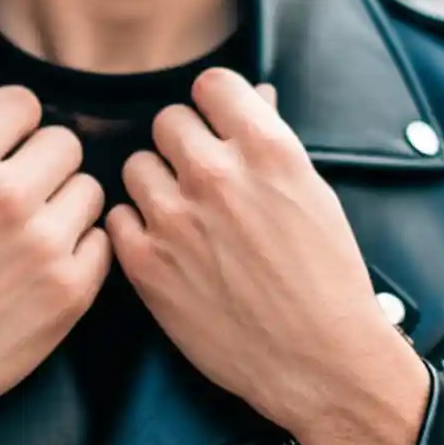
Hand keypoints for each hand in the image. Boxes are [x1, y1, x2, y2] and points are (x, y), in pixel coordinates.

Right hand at [0, 85, 110, 444]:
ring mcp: (43, 242)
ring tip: (33, 236)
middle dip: (46, 165)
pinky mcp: (71, 289)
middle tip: (22, 198)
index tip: (9, 148)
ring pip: (90, 190)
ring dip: (68, 207)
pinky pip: (101, 242)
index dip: (16, 125)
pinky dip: (80, 252)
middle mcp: (4, 193)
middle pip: (65, 142)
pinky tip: (46, 269)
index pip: (22, 103)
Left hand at [106, 68, 428, 444]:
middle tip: (197, 176)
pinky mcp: (146, 263)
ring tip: (182, 215)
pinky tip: (164, 245)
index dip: (212, 104)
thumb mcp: (314, 196)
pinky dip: (135, 228)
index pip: (211, 84)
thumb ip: (272, 143)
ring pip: (136, 166)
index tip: (214, 123)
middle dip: (181, 145)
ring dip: (155, 184)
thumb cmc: (325, 281)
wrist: (317, 359)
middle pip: (166, 122)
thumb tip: (253, 99)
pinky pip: (118, 217)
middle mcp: (216, 176)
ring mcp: (175, 219)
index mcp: (266, 150)